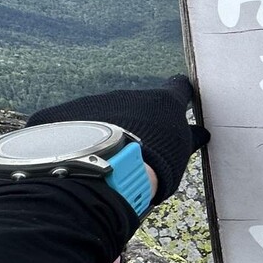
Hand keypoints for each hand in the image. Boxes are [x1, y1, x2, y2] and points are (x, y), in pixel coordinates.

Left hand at [27, 76, 209, 206]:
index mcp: (162, 102)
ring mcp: (93, 102)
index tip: (182, 100)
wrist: (99, 175)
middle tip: (136, 148)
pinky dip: (76, 137)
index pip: (178, 87)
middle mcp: (128, 95)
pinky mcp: (61, 114)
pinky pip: (72, 124)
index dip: (180, 94)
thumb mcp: (179, 156)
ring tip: (104, 158)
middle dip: (137, 121)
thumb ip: (188, 140)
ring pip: (103, 114)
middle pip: (136, 104)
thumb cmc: (152, 166)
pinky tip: (77, 158)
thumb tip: (200, 134)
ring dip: (106, 130)